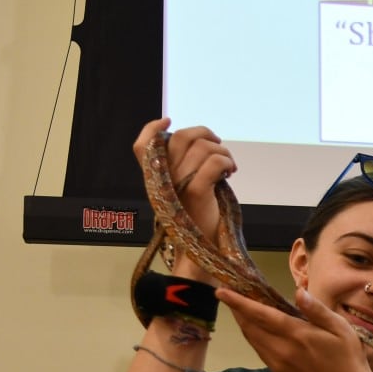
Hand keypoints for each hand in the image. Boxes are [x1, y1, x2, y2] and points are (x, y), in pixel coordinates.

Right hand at [133, 117, 235, 270]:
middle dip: (205, 134)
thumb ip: (185, 170)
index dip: (151, 129)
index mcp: (157, 179)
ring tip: (228, 166)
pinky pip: (214, 162)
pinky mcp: (197, 192)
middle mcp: (164, 179)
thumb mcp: (185, 191)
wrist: (202, 250)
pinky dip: (227, 161)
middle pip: (181, 137)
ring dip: (223, 151)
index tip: (168, 121)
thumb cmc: (198, 220)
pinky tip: (230, 171)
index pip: (142, 146)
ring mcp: (179, 184)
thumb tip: (201, 144)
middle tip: (218, 145)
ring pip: (203, 147)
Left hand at [218, 286, 372, 371]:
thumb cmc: (348, 358)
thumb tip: (299, 291)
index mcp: (297, 335)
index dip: (239, 302)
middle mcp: (281, 349)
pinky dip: (252, 335)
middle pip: (250, 326)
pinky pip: (258, 349)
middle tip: (230, 292)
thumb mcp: (341, 328)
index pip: (261, 315)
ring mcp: (277, 362)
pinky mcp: (277, 371)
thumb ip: (318, 310)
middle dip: (237, 309)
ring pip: (251, 338)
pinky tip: (256, 328)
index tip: (221, 291)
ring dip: (243, 322)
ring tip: (240, 307)